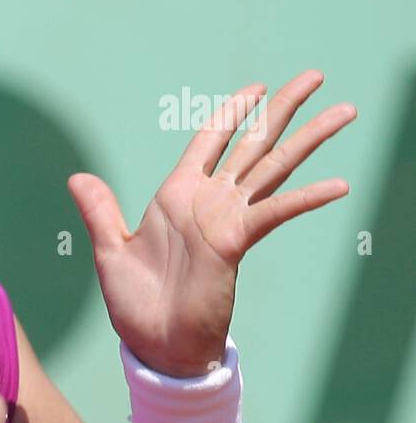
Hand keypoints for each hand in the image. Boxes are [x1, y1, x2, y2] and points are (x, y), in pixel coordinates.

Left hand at [68, 70, 354, 376]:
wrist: (155, 346)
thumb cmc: (135, 304)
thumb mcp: (109, 251)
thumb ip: (99, 212)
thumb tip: (77, 177)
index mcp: (176, 196)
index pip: (209, 141)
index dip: (232, 112)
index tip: (257, 86)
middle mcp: (208, 202)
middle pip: (253, 143)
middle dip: (283, 109)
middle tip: (316, 75)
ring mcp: (227, 220)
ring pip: (274, 167)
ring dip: (309, 139)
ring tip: (346, 111)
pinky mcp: (235, 242)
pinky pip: (275, 212)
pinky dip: (306, 198)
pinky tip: (338, 184)